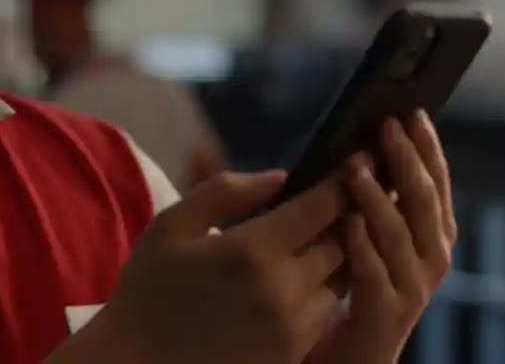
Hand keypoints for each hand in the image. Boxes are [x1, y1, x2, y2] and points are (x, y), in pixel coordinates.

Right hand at [49, 169, 348, 363]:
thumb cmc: (148, 290)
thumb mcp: (171, 225)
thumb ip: (225, 192)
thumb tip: (281, 177)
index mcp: (252, 250)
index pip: (322, 206)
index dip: (342, 180)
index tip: (354, 160)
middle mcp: (284, 289)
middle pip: (342, 241)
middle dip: (349, 213)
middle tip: (356, 190)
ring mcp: (293, 327)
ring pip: (343, 279)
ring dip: (343, 252)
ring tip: (337, 230)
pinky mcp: (292, 354)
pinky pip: (328, 312)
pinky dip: (328, 287)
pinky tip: (313, 272)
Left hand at [312, 110, 456, 363]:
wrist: (351, 358)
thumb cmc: (354, 288)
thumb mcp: (370, 237)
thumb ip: (372, 199)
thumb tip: (357, 145)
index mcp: (431, 235)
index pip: (436, 182)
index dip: (426, 146)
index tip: (410, 109)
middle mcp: (431, 259)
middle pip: (424, 201)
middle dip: (406, 159)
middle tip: (385, 124)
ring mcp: (413, 290)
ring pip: (401, 235)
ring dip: (378, 196)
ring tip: (353, 166)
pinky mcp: (386, 318)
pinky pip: (376, 277)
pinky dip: (363, 247)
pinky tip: (346, 223)